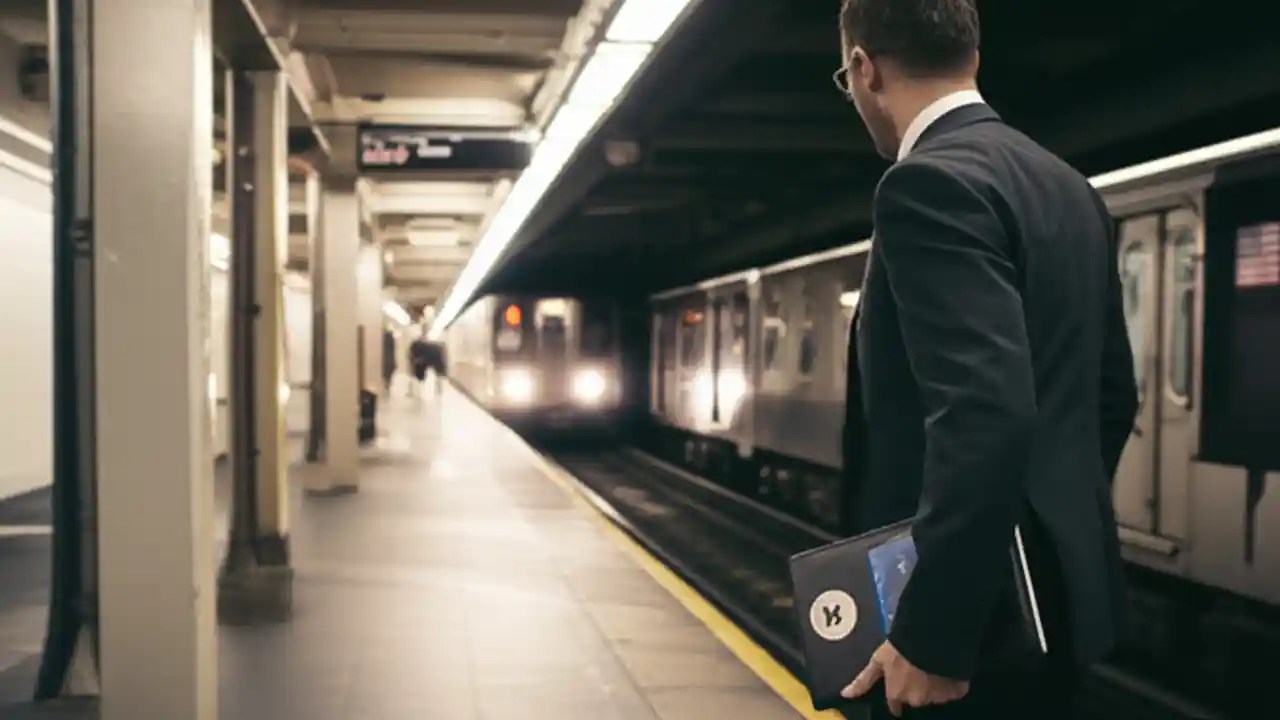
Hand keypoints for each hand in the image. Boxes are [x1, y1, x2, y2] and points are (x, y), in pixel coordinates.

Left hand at [841, 641, 968, 715]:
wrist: (931, 636)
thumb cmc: (900, 647)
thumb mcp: (878, 661)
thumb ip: (863, 680)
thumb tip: (844, 695)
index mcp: (897, 694)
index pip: (895, 704)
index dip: (896, 697)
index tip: (898, 687)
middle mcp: (917, 700)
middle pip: (915, 698)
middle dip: (915, 687)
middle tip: (915, 666)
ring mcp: (938, 697)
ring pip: (934, 694)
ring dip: (933, 682)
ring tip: (931, 662)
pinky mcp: (956, 691)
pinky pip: (954, 690)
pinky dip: (952, 682)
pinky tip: (947, 665)